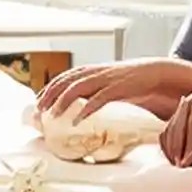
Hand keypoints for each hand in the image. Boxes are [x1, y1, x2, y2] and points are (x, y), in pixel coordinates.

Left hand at [36, 60, 177, 121]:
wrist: (154, 73)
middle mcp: (95, 72)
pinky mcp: (117, 89)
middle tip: (38, 110)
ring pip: (78, 88)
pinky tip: (77, 120)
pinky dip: (86, 110)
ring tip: (53, 115)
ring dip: (63, 102)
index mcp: (91, 70)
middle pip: (65, 81)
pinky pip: (98, 99)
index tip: (37, 100)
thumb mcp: (105, 82)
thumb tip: (74, 101)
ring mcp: (106, 79)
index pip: (63, 77)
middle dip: (50, 95)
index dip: (49, 88)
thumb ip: (90, 88)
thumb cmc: (128, 81)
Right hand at [159, 84, 191, 166]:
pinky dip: (169, 146)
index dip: (188, 150)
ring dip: (171, 150)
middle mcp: (188, 103)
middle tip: (180, 170)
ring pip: (168, 131)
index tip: (188, 168)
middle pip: (175, 131)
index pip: (190, 130)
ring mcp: (182, 107)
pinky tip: (175, 159)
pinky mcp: (179, 115)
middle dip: (177, 152)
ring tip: (177, 167)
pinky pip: (168, 132)